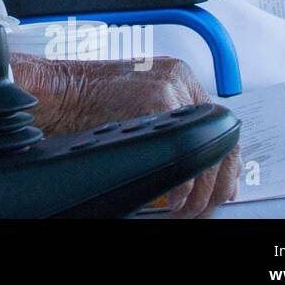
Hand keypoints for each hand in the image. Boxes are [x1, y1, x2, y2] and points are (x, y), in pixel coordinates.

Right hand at [15, 55, 239, 217]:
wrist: (59, 90)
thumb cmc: (86, 101)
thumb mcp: (135, 103)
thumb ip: (166, 123)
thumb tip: (192, 165)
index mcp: (177, 77)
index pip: (219, 124)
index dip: (225, 163)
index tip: (222, 187)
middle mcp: (179, 80)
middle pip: (221, 137)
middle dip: (217, 181)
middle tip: (206, 205)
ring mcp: (170, 87)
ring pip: (206, 147)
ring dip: (201, 187)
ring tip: (187, 206)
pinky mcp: (158, 99)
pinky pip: (182, 151)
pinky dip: (181, 181)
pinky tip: (173, 195)